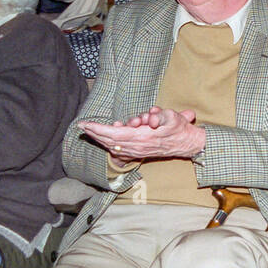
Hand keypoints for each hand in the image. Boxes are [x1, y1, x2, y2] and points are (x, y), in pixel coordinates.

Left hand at [79, 106, 204, 161]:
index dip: (99, 129)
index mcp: (143, 137)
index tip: (86, 124)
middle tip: (82, 126)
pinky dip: (107, 143)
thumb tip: (151, 116)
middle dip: (94, 132)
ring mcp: (137, 151)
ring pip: (112, 145)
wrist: (186, 144)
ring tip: (89, 130)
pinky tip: (102, 137)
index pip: (115, 133)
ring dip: (99, 137)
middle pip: (110, 140)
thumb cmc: (178, 128)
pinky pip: (117, 149)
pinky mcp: (137, 153)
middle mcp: (137, 146)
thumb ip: (160, 115)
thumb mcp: (172, 116)